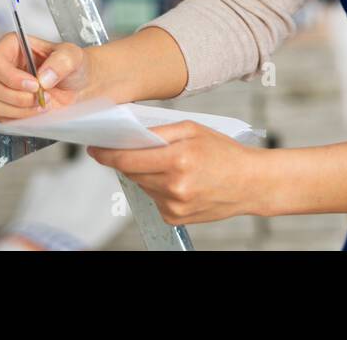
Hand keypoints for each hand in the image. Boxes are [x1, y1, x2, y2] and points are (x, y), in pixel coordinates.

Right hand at [0, 32, 97, 120]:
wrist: (78, 86)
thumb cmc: (72, 66)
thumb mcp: (72, 56)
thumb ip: (61, 62)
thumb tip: (44, 76)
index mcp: (13, 46)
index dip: (11, 76)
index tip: (34, 84)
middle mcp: (3, 67)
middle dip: (19, 97)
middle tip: (43, 96)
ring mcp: (0, 87)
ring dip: (21, 109)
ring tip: (42, 103)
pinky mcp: (3, 106)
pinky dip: (19, 118)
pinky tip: (35, 111)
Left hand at [86, 121, 264, 224]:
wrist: (251, 183)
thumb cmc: (224, 152)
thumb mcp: (193, 129)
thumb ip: (159, 132)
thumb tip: (128, 137)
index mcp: (179, 159)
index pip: (128, 159)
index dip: (107, 153)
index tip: (95, 148)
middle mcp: (174, 185)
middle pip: (132, 172)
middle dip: (130, 160)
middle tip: (139, 149)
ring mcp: (174, 205)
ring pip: (142, 185)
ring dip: (147, 174)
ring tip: (172, 165)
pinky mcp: (174, 218)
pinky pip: (153, 199)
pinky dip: (159, 188)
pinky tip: (179, 181)